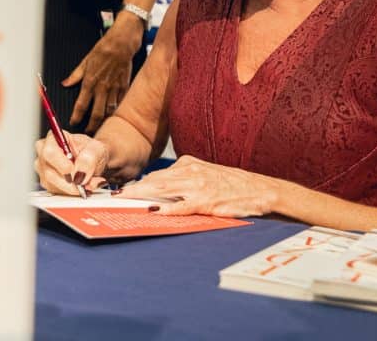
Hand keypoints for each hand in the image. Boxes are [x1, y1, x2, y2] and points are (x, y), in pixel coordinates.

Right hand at [34, 131, 108, 194]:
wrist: (92, 160)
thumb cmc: (91, 150)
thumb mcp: (97, 149)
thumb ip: (89, 158)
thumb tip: (79, 173)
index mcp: (54, 138)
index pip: (50, 152)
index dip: (61, 164)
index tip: (73, 170)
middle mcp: (44, 153)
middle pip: (49, 171)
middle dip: (70, 180)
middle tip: (85, 181)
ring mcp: (43, 169)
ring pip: (53, 184)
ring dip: (73, 187)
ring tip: (89, 182)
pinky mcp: (47, 183)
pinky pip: (57, 191)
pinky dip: (72, 192)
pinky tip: (82, 186)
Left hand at [63, 14, 143, 132]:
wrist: (121, 44)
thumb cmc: (103, 50)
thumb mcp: (85, 61)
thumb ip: (75, 75)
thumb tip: (65, 84)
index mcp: (90, 82)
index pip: (81, 105)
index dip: (76, 116)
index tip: (73, 122)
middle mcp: (102, 88)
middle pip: (97, 113)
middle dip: (92, 125)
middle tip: (89, 131)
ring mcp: (115, 88)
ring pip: (110, 111)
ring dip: (105, 120)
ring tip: (101, 126)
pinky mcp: (124, 86)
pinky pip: (120, 103)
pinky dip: (117, 110)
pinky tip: (114, 114)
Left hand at [116, 155, 279, 217]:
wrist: (260, 190)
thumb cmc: (233, 184)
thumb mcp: (207, 173)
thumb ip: (186, 177)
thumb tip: (162, 188)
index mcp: (190, 164)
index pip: (158, 174)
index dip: (139, 184)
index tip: (124, 191)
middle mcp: (192, 172)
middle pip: (155, 180)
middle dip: (134, 189)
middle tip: (116, 197)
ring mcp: (198, 187)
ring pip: (163, 189)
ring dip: (142, 196)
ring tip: (126, 202)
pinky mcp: (206, 201)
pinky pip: (183, 206)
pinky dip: (168, 209)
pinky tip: (155, 212)